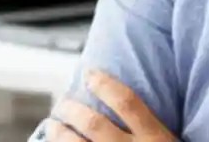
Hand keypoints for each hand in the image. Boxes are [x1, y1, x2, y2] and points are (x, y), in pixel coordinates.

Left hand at [46, 70, 175, 140]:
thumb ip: (150, 130)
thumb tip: (128, 108)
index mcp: (154, 139)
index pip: (127, 102)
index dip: (105, 84)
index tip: (90, 74)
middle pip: (94, 123)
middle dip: (72, 109)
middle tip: (63, 103)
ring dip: (60, 133)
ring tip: (53, 125)